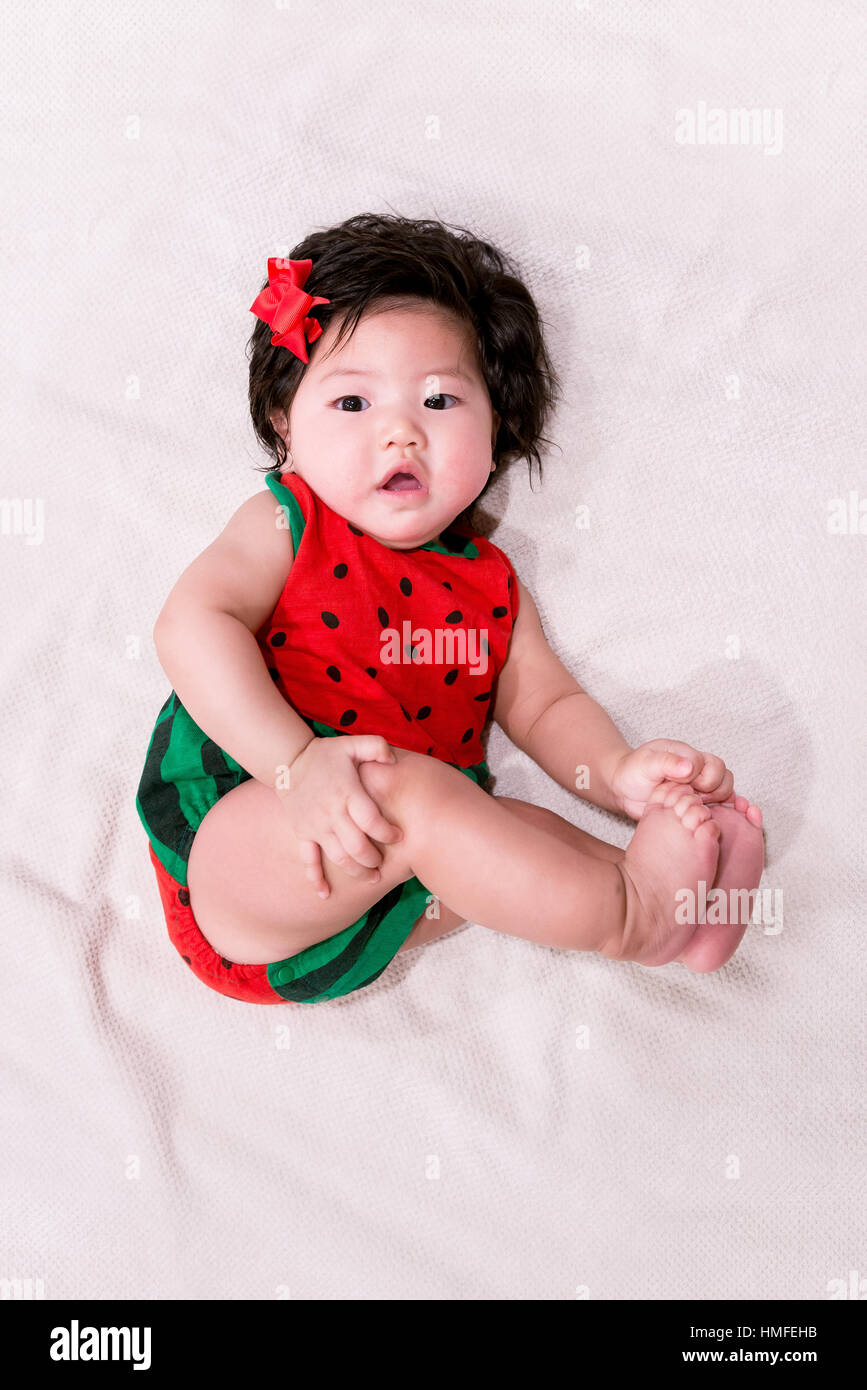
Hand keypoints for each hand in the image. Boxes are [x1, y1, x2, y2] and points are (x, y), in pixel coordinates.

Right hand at [275, 735, 404, 897]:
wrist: (288, 761)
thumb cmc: (326, 754)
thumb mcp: (352, 744)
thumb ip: (376, 746)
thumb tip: (394, 759)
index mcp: (347, 792)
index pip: (371, 820)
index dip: (387, 832)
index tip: (398, 836)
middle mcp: (331, 813)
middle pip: (357, 846)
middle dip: (374, 859)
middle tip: (385, 863)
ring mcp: (315, 826)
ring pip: (338, 857)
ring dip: (356, 871)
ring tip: (372, 878)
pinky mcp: (303, 833)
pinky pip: (308, 860)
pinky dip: (316, 879)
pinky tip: (325, 895)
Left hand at [609, 738, 734, 820]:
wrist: (624, 789)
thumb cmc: (633, 772)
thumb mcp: (645, 764)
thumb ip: (666, 763)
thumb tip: (691, 767)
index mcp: (686, 753)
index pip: (709, 763)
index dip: (698, 776)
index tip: (678, 782)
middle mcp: (698, 768)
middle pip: (724, 774)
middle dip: (711, 788)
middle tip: (690, 795)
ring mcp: (700, 785)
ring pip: (725, 789)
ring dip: (715, 799)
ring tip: (693, 803)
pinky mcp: (699, 801)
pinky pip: (719, 805)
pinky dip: (716, 810)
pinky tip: (699, 813)